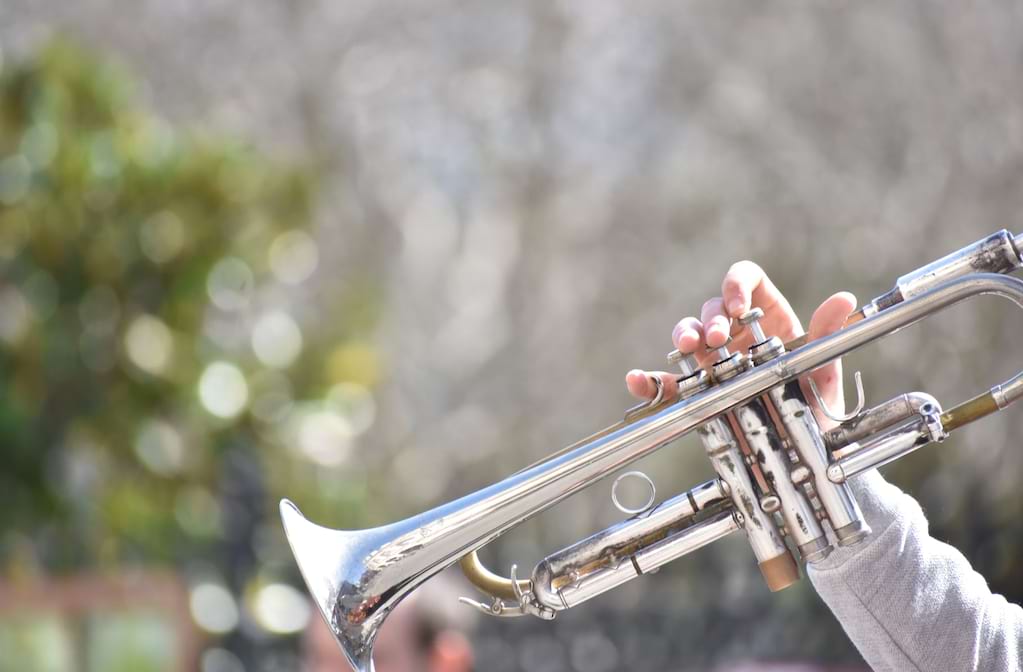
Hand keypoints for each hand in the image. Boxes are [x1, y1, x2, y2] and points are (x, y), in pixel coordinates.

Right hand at [625, 261, 854, 422]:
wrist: (805, 454)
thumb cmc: (818, 409)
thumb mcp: (825, 372)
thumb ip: (828, 336)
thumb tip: (843, 300)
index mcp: (768, 319)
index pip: (747, 282)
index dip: (736, 284)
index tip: (736, 305)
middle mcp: (737, 335)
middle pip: (711, 309)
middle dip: (709, 320)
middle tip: (717, 340)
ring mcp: (714, 362)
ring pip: (687, 336)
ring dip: (682, 336)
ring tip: (686, 349)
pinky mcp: (697, 392)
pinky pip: (668, 383)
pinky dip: (649, 380)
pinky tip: (638, 380)